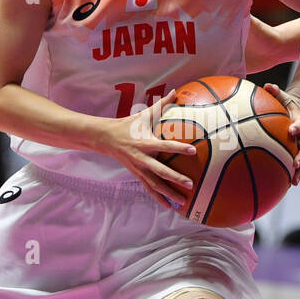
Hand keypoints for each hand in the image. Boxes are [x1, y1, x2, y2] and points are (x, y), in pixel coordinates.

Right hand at [98, 89, 197, 210]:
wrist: (106, 139)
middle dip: (175, 179)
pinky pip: (150, 189)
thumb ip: (162, 105)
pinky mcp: (137, 175)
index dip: (179, 148)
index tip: (193, 150)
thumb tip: (176, 91)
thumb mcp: (144, 115)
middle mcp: (142, 158)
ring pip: (155, 185)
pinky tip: (170, 207)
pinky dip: (160, 198)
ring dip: (169, 194)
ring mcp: (139, 169)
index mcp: (146, 143)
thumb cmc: (129, 125)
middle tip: (190, 184)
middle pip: (161, 171)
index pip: (165, 146)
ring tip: (183, 201)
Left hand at [264, 82, 299, 184]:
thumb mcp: (280, 94)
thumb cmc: (284, 101)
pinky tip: (283, 186)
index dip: (298, 127)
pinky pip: (295, 164)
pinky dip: (291, 174)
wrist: (296, 109)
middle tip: (296, 163)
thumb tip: (267, 85)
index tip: (291, 130)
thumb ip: (274, 90)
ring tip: (294, 182)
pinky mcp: (297, 152)